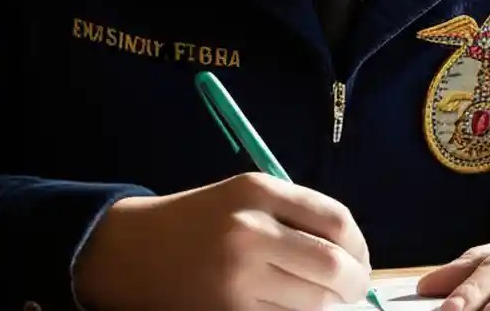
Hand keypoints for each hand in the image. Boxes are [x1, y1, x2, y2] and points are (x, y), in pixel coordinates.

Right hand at [73, 172, 372, 310]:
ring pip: (314, 304)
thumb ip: (294, 215)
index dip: (359, 246)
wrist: (129, 250)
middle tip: (352, 292)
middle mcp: (250, 231)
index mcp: (258, 191)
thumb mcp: (242, 197)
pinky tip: (291, 310)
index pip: (336, 220)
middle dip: (353, 285)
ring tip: (323, 303)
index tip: (359, 260)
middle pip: (332, 266)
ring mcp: (238, 277)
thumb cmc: (196, 221)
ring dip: (328, 308)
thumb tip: (351, 255)